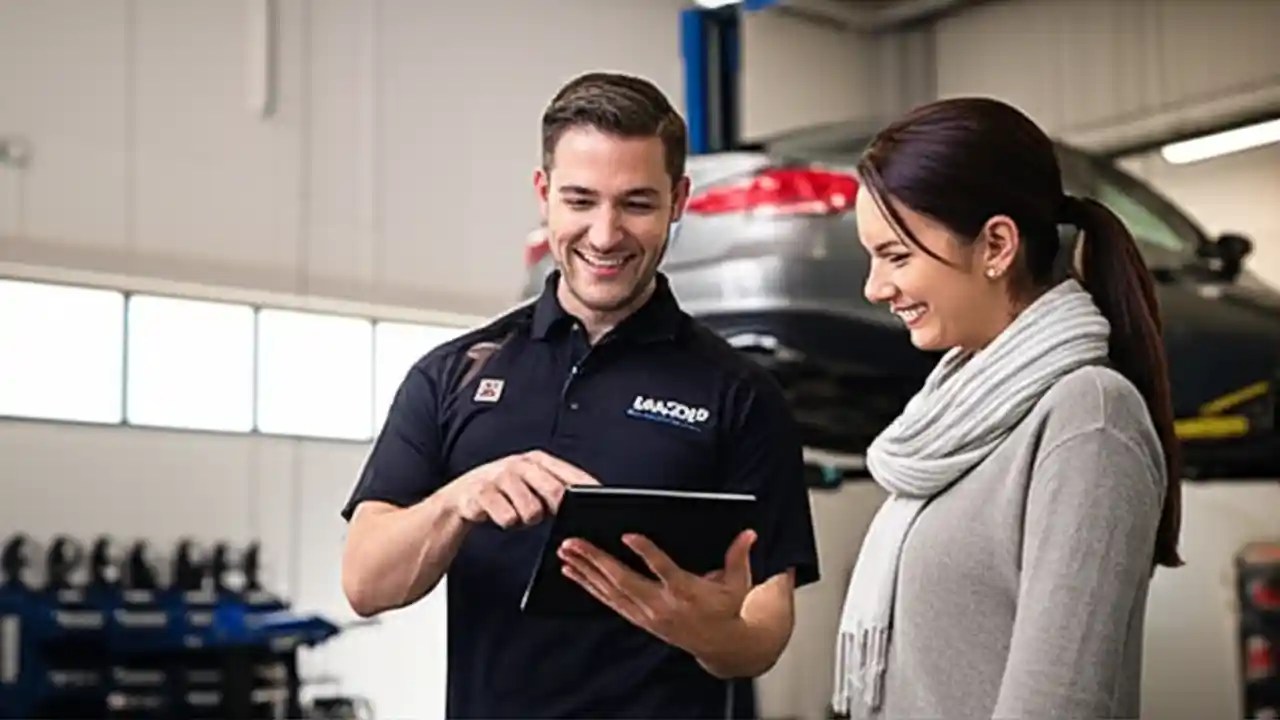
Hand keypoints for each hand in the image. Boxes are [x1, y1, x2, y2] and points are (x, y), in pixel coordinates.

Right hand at [442, 450, 598, 528]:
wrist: (461, 496)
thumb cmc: (504, 491)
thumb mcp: (531, 484)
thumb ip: (557, 488)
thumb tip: (587, 500)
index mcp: (537, 460)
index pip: (571, 473)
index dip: (588, 489)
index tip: (600, 502)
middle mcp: (520, 464)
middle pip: (554, 492)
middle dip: (554, 509)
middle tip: (545, 513)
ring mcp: (500, 477)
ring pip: (531, 511)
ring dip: (526, 520)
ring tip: (516, 513)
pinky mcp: (481, 493)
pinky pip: (507, 518)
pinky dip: (507, 523)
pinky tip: (499, 515)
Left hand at [558, 529, 756, 658]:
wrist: (721, 646)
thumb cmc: (727, 609)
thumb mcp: (739, 583)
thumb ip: (738, 556)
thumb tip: (748, 533)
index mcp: (686, 591)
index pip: (662, 569)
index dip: (645, 552)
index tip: (628, 534)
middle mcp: (661, 604)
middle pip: (623, 580)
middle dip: (596, 560)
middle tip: (574, 542)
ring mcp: (647, 614)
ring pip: (610, 591)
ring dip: (585, 571)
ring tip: (565, 554)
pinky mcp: (639, 618)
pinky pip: (609, 602)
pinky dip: (589, 587)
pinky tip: (573, 573)